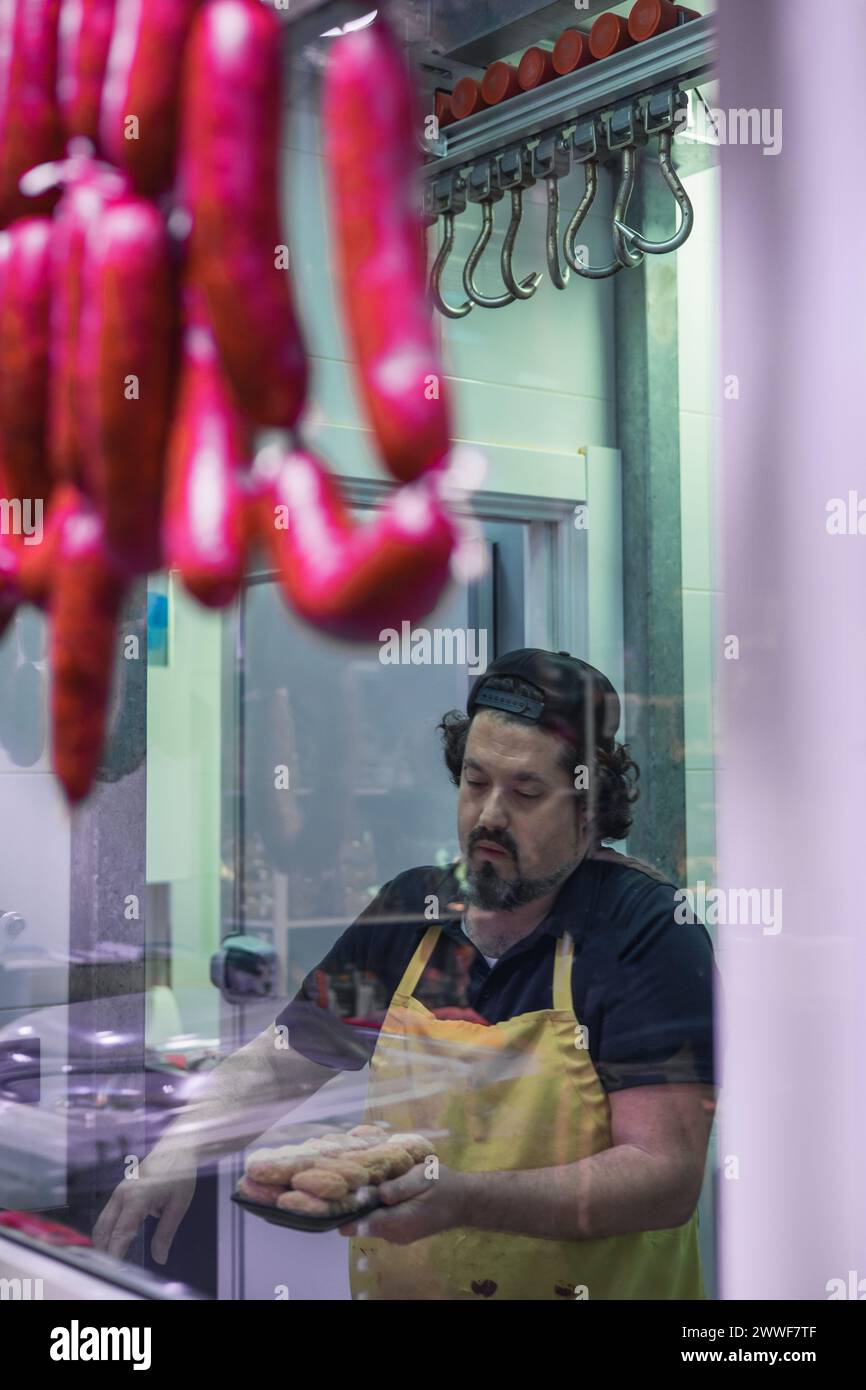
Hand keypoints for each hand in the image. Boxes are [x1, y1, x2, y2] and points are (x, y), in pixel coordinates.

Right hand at [92, 1141, 196, 1264]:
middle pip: (103, 1229)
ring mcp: (119, 1191)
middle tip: (114, 1268)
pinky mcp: (121, 1190)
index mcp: (137, 1197)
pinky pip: (108, 1214)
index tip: (115, 1270)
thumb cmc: (181, 1173)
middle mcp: (122, 1194)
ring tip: (115, 1259)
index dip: (115, 1253)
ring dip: (105, 1240)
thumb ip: (166, 1233)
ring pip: (103, 1222)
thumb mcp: (179, 1205)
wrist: (178, 1145)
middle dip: (105, 1250)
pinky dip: (109, 1230)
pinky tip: (121, 1239)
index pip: (119, 1232)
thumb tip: (160, 1259)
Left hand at [339, 1163, 465, 1244]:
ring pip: (370, 1223)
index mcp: (401, 1221)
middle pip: (364, 1223)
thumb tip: (379, 1193)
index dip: (347, 1212)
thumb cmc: (443, 1185)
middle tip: (345, 1181)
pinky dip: (374, 1209)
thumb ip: (400, 1187)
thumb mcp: (423, 1177)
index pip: (365, 1223)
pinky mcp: (399, 1232)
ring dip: (364, 1206)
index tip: (335, 1197)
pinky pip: (380, 1222)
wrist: (462, 1201)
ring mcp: (397, 1236)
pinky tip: (375, 1191)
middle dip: (354, 1206)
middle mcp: (395, 1234)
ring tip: (358, 1182)